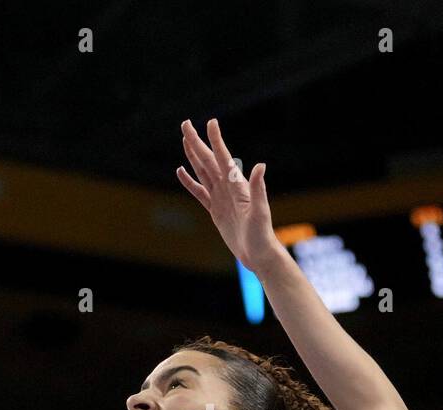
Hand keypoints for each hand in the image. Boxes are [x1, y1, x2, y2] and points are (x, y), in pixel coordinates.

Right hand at [177, 118, 283, 272]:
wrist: (258, 253)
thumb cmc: (262, 233)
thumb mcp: (260, 211)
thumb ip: (258, 188)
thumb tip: (260, 166)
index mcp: (237, 185)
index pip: (223, 158)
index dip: (216, 140)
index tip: (210, 122)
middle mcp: (228, 187)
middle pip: (208, 160)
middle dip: (197, 142)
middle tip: (186, 124)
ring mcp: (220, 197)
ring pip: (203, 171)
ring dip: (193, 156)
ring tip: (185, 139)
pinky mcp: (214, 210)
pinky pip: (199, 192)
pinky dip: (189, 181)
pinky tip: (180, 171)